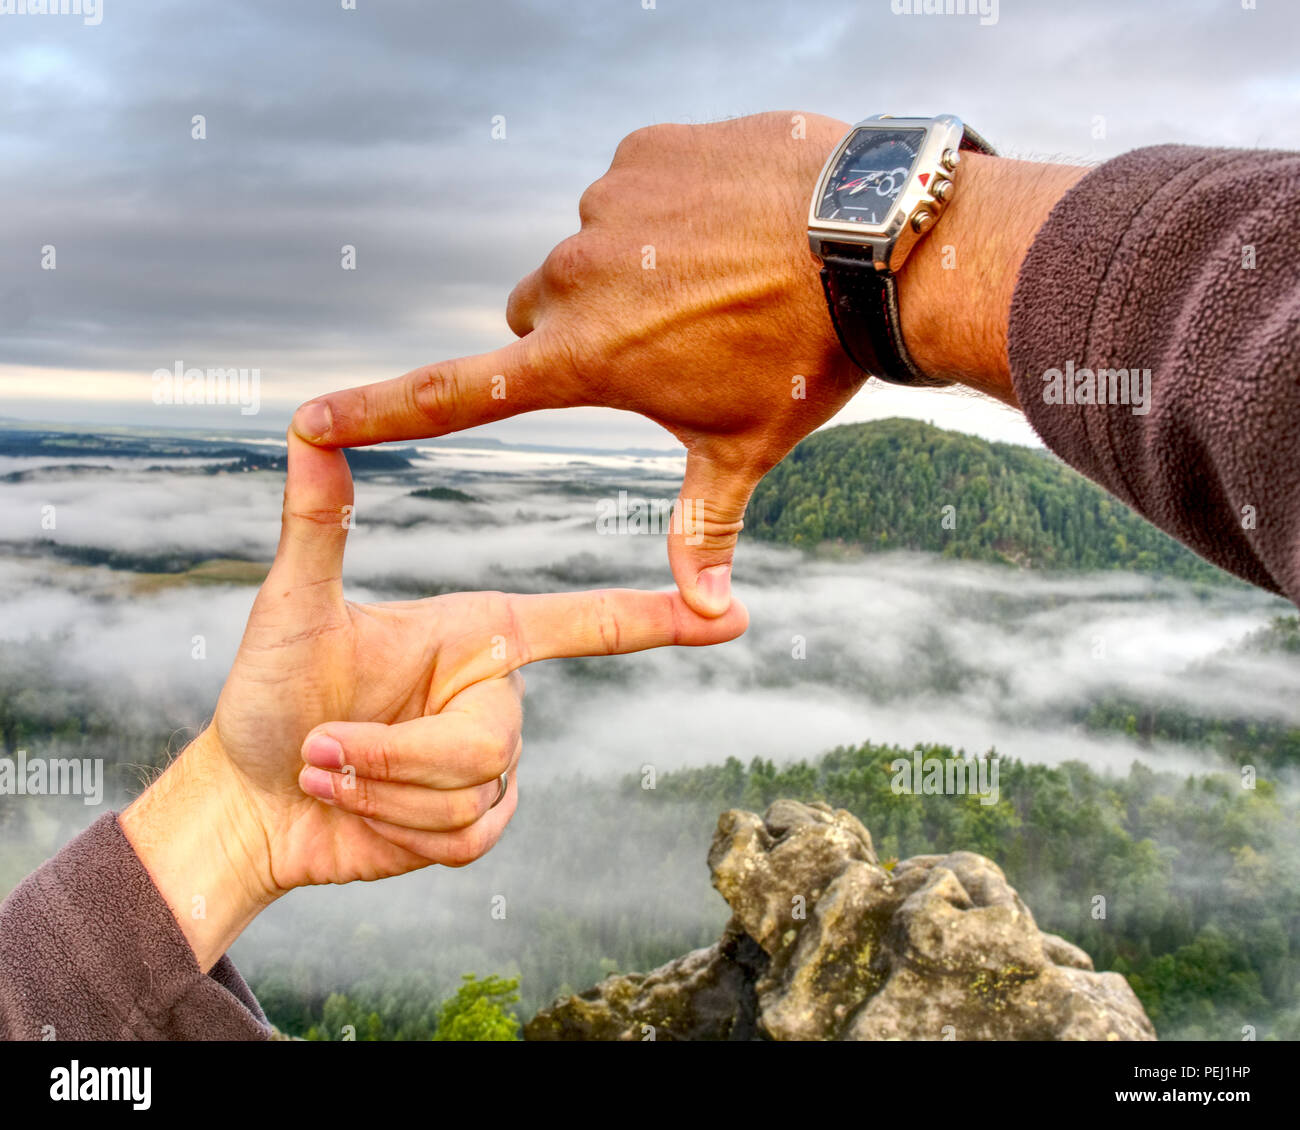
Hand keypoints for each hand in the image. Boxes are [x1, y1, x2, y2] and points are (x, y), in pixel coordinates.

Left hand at [121, 432, 747, 969]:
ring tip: (327, 771)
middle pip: (492, 741)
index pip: (585, 624)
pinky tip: (356, 813)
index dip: (656, 619)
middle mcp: (497, 694)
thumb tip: (305, 426)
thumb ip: (317, 523)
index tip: (727, 610)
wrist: (248, 799)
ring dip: (378, 793)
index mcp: (480, 633)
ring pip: (473, 795)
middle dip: (391, 757)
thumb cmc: (270, 694)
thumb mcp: (292, 608)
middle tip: (320, 749)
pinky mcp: (475, 822)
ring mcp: (491, 763)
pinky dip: (394, 833)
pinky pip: (467, 839)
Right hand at [290, 112, 863, 617]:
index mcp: (581, 359)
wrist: (872, 243)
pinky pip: (628, 191)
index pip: (454, 392)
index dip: (378, 410)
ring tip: (712, 281)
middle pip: (535, 314)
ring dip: (626, 269)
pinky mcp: (642, 152)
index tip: (309, 416)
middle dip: (573, 333)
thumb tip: (710, 615)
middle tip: (660, 344)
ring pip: (588, 251)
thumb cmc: (802, 360)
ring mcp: (604, 206)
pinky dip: (660, 211)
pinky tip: (723, 226)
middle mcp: (572, 278)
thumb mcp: (744, 448)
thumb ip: (706, 527)